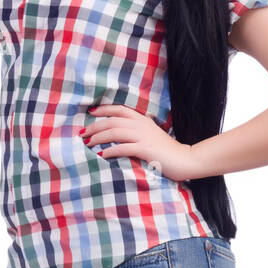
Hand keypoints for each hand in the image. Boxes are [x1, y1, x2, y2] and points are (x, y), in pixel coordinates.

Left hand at [81, 104, 196, 181]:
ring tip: (88, 143)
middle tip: (83, 133)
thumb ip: (137, 132)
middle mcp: (141, 125)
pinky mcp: (145, 149)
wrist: (185, 159)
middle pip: (112, 120)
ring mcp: (143, 136)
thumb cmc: (167, 151)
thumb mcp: (151, 136)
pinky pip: (122, 148)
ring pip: (114, 132)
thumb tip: (119, 135)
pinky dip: (109, 150)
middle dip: (95, 126)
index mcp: (142, 119)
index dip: (104, 109)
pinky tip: (101, 154)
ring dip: (98, 137)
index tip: (90, 113)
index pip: (119, 109)